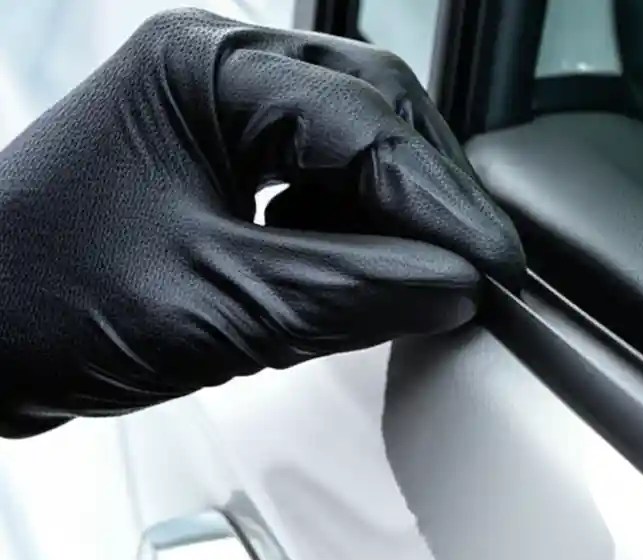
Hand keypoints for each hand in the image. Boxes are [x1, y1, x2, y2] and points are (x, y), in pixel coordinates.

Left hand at [0, 9, 522, 437]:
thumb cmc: (42, 304)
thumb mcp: (221, 307)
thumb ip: (355, 293)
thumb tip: (456, 287)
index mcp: (207, 71)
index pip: (369, 130)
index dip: (444, 206)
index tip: (497, 267)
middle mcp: (215, 67)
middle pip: (375, 109)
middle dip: (432, 192)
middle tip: (481, 264)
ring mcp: (214, 104)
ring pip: (353, 136)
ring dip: (398, 204)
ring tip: (428, 268)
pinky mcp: (215, 150)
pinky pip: (316, 167)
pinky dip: (355, 216)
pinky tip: (363, 260)